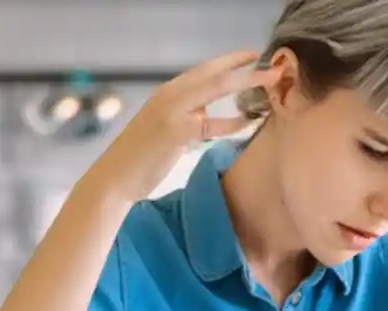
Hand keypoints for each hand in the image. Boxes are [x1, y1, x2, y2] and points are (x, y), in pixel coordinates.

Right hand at [85, 50, 280, 202]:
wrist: (115, 177)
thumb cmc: (140, 158)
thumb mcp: (165, 129)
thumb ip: (187, 118)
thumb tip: (208, 116)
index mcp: (167, 92)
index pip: (203, 70)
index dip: (229, 61)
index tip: (251, 56)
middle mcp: (169, 94)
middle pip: (213, 73)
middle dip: (244, 67)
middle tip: (271, 66)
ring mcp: (173, 111)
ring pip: (216, 89)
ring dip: (246, 83)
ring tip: (270, 83)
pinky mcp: (177, 131)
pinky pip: (213, 123)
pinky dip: (233, 122)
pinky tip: (250, 121)